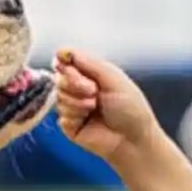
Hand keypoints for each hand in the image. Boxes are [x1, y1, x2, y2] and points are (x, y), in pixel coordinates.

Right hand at [51, 48, 157, 162]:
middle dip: (74, 83)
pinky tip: (87, 120)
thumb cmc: (131, 110)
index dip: (65, 62)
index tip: (67, 62)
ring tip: (94, 107)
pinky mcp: (70, 125)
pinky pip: (60, 114)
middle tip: (93, 91)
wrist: (132, 139)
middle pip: (60, 77)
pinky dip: (74, 115)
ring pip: (59, 96)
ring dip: (77, 101)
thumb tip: (64, 51)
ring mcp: (75, 107)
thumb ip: (88, 62)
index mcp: (93, 75)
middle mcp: (81, 90)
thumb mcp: (113, 78)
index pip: (68, 61)